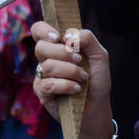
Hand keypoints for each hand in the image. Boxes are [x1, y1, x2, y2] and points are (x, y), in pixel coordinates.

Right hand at [31, 22, 113, 138]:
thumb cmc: (96, 80)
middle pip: (41, 47)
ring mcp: (43, 75)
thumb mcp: (99, 56)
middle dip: (62, 53)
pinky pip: (48, 84)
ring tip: (83, 77)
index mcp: (59, 46)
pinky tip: (76, 89)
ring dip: (70, 71)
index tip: (57, 37)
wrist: (97, 107)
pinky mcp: (41, 92)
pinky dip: (66, 85)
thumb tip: (68, 35)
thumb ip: (87, 39)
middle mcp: (47, 59)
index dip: (43, 30)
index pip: (39, 31)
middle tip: (78, 60)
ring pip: (47, 66)